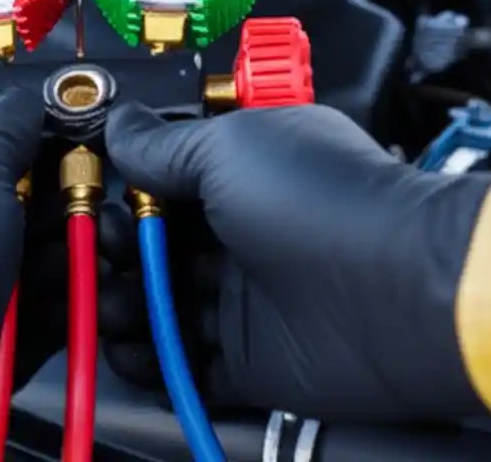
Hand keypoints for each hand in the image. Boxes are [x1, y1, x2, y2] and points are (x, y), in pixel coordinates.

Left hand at [0, 89, 54, 459]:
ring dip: (63, 255)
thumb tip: (28, 104)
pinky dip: (61, 304)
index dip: (13, 147)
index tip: (55, 145)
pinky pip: (33, 314)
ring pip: (23, 264)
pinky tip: (79, 294)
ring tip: (85, 249)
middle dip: (50, 207)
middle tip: (79, 200)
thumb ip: (6, 124)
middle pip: (2, 209)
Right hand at [104, 102, 490, 422]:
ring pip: (164, 307)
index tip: (92, 197)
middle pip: (158, 248)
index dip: (125, 190)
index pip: (165, 181)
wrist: (398, 293)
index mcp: (245, 174)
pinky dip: (151, 359)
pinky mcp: (251, 361)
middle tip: (97, 253)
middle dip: (118, 251)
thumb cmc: (327, 202)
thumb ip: (166, 144)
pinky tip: (130, 347)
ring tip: (104, 304)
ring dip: (124, 307)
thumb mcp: (231, 147)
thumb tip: (122, 126)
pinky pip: (186, 364)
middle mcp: (245, 235)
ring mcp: (248, 300)